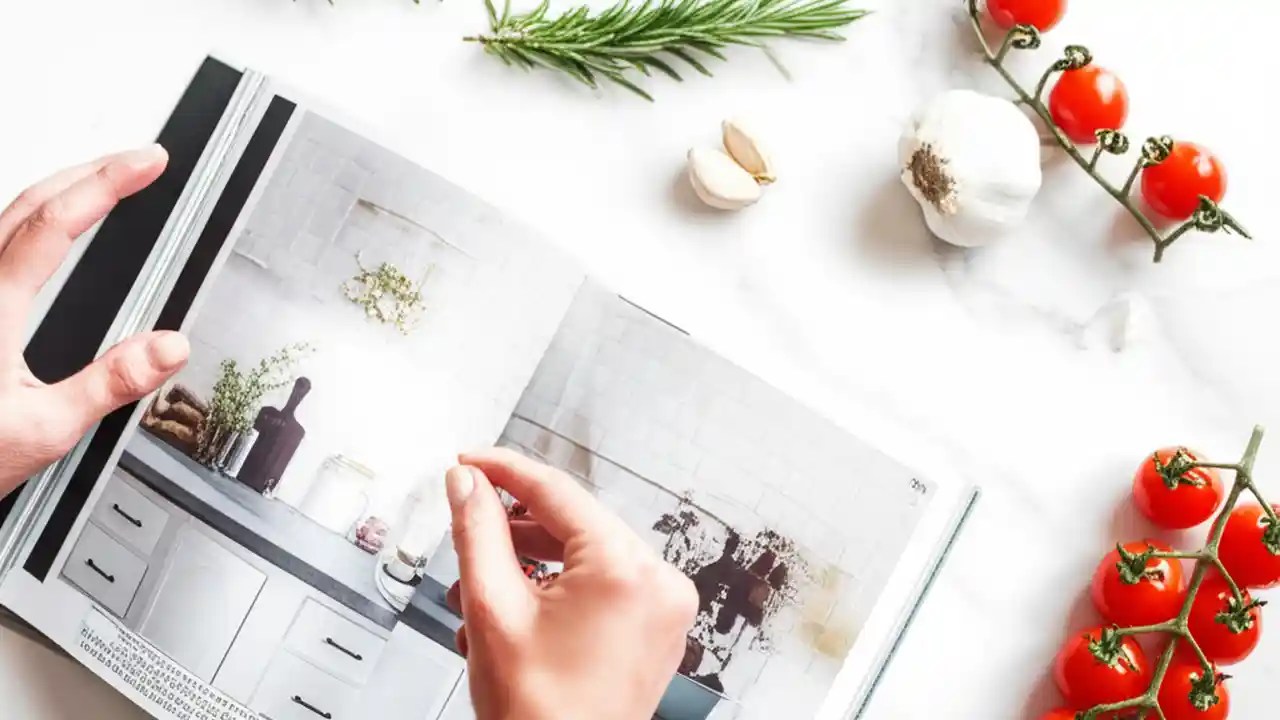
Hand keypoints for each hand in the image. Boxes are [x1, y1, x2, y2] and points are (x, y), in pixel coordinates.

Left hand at [0, 147, 189, 497]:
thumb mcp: (45, 430)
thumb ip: (109, 384)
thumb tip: (168, 346)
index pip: (55, 224)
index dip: (106, 184)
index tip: (148, 164)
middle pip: (28, 202)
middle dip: (88, 170)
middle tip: (138, 161)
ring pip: (7, 216)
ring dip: (60, 189)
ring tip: (104, 182)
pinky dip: (35, 219)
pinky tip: (50, 230)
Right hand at [445, 449, 697, 719]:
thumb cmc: (540, 716)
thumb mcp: (492, 608)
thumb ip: (477, 531)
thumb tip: (468, 484)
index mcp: (626, 568)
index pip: (555, 491)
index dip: (502, 471)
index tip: (469, 463)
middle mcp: (658, 581)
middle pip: (572, 523)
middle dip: (512, 529)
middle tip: (466, 521)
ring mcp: (663, 607)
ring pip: (584, 553)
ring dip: (528, 561)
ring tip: (479, 584)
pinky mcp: (656, 627)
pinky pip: (602, 583)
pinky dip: (558, 587)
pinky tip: (514, 605)